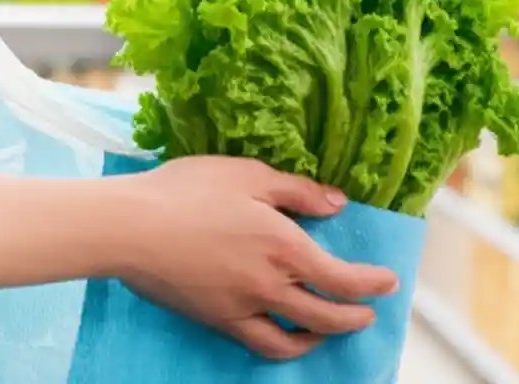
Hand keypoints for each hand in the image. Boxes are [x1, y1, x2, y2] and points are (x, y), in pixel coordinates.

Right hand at [113, 157, 398, 359]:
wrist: (130, 227)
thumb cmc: (187, 191)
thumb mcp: (248, 174)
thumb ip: (297, 191)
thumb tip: (337, 203)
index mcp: (284, 245)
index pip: (343, 278)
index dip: (372, 284)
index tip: (388, 282)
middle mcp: (270, 285)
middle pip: (328, 315)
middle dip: (356, 316)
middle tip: (368, 312)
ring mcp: (242, 308)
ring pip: (295, 339)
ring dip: (322, 337)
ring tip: (328, 329)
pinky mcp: (216, 319)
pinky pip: (259, 343)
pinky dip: (281, 344)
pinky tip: (282, 333)